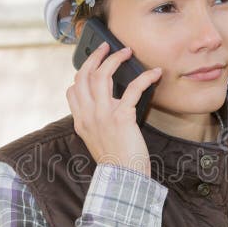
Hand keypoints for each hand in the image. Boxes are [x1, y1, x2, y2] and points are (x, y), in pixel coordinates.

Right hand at [66, 42, 161, 176]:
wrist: (123, 179)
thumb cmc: (117, 162)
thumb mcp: (97, 141)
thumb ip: (96, 123)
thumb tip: (107, 107)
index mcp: (81, 121)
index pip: (73, 90)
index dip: (82, 73)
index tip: (93, 65)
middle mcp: (88, 115)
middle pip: (84, 76)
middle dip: (95, 57)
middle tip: (107, 46)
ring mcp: (102, 115)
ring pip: (101, 76)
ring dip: (115, 59)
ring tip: (127, 52)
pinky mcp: (121, 118)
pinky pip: (132, 89)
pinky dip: (145, 77)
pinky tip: (155, 74)